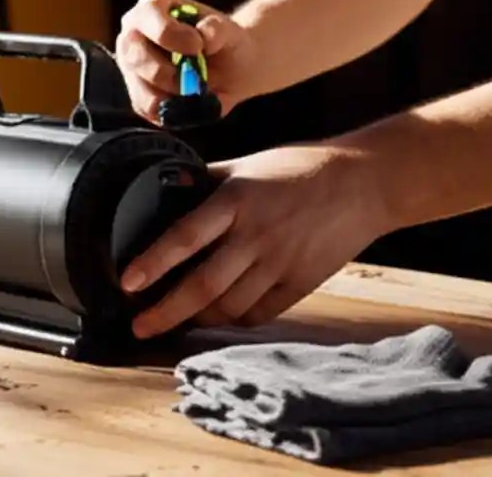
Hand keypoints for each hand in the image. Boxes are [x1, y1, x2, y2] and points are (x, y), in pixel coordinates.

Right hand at [114, 0, 258, 122]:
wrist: (231, 69)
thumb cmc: (227, 43)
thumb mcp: (231, 32)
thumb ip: (219, 29)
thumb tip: (205, 34)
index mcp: (153, 7)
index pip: (146, 16)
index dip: (168, 34)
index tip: (197, 46)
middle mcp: (133, 33)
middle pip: (134, 54)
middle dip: (168, 72)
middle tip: (196, 78)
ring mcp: (131, 65)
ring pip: (139, 87)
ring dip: (173, 95)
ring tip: (197, 90)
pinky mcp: (136, 93)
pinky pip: (147, 108)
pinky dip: (172, 110)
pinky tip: (190, 101)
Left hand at [120, 144, 390, 336]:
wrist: (364, 183)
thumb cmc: (300, 169)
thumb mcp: (247, 165)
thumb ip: (206, 180)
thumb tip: (166, 187)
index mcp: (237, 199)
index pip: (186, 236)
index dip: (153, 262)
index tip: (127, 282)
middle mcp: (256, 234)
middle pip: (203, 285)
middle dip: (165, 312)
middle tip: (139, 325)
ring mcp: (280, 262)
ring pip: (228, 307)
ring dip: (197, 318)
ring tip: (175, 318)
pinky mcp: (300, 283)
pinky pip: (258, 313)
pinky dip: (233, 319)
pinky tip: (218, 316)